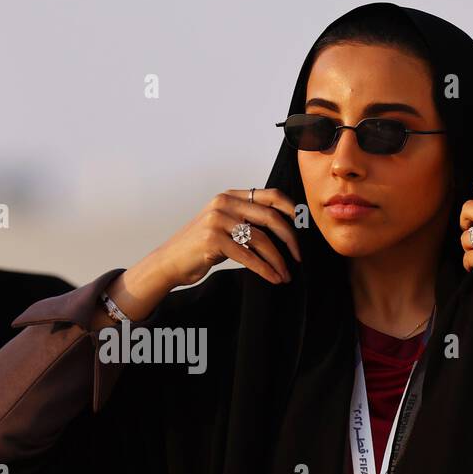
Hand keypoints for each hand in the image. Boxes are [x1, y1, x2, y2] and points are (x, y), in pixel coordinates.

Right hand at [151, 188, 302, 289]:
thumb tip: (283, 228)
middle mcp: (224, 204)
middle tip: (298, 258)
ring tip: (285, 274)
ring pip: (260, 239)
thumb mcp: (224, 225)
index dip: (291, 209)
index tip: (304, 227)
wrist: (169, 262)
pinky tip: (273, 278)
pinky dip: (264, 268)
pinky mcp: (212, 240)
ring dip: (277, 260)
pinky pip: (247, 255)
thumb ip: (246, 220)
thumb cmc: (200, 247)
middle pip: (270, 217)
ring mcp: (217, 220)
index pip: (270, 195)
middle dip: (290, 239)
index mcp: (230, 196)